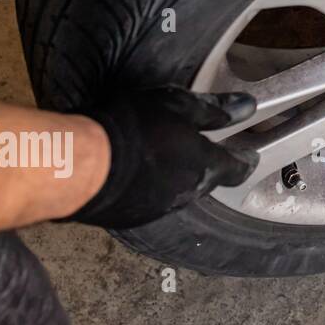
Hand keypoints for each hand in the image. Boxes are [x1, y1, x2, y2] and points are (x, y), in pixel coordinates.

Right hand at [65, 88, 257, 229]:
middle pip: (206, 181)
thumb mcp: (178, 106)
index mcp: (204, 167)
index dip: (244, 160)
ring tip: (161, 159)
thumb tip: (245, 107)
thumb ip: (214, 109)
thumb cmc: (129, 129)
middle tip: (200, 151)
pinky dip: (147, 189)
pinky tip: (134, 175)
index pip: (237, 169)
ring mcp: (156, 210)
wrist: (76, 166)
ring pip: (176, 193)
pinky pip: (147, 202)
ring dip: (174, 178)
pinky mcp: (128, 218)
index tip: (248, 156)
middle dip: (206, 167)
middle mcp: (185, 194)